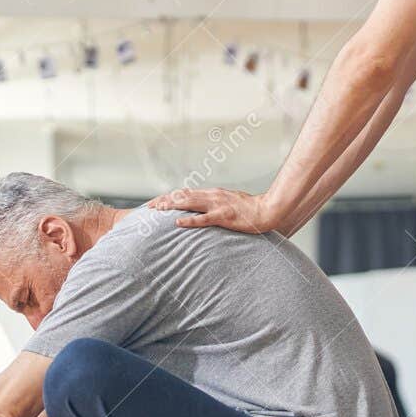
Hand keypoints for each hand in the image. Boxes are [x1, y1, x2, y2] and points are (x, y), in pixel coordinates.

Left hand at [145, 188, 277, 232]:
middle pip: (183, 196)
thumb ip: (214, 204)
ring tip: (158, 211)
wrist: (266, 210)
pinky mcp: (224, 217)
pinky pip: (204, 219)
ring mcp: (218, 205)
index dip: (169, 197)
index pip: (185, 193)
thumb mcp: (228, 202)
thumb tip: (201, 208)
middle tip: (149, 207)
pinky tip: (178, 223)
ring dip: (172, 206)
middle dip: (164, 201)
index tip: (155, 203)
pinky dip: (190, 220)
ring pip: (189, 204)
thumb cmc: (249, 209)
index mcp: (212, 194)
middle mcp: (212, 196)